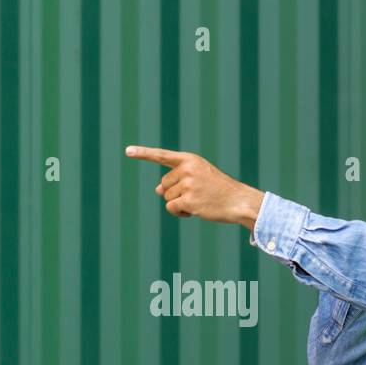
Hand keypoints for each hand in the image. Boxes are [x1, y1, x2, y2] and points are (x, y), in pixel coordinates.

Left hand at [125, 145, 265, 228]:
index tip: (128, 151)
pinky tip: (194, 212)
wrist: (238, 201)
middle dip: (175, 193)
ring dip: (178, 204)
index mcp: (190, 160)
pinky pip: (171, 209)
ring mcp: (188, 184)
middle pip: (164, 184)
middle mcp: (188, 169)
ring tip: (198, 201)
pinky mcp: (189, 200)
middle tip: (195, 194)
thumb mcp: (197, 179)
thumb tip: (157, 190)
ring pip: (167, 198)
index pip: (162, 156)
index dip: (143, 154)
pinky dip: (179, 213)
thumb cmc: (217, 189)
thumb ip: (177, 180)